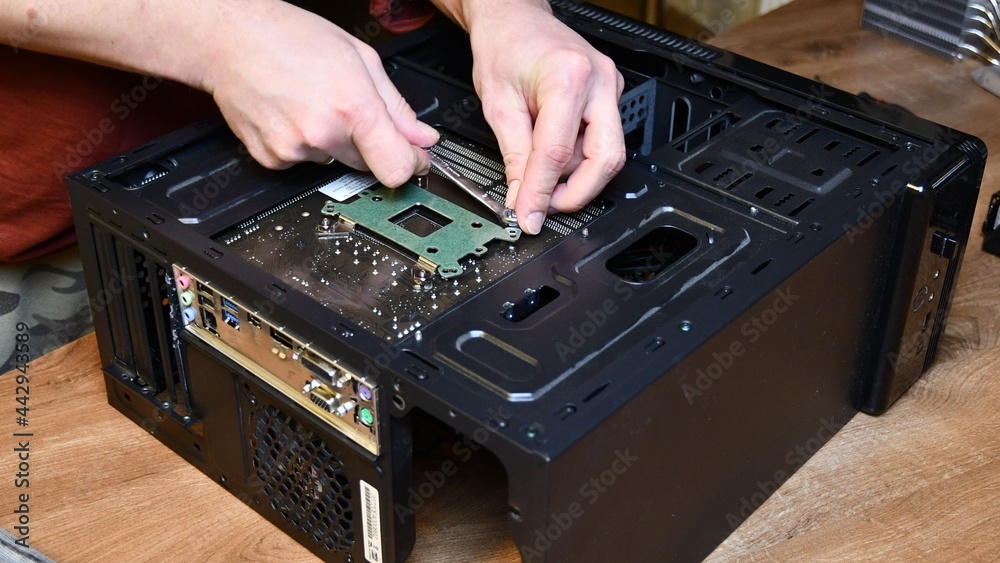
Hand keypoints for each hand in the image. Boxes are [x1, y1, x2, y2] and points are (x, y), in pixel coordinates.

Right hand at [203, 1, 438, 185]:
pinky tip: (293, 114)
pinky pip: (304, 162)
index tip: (414, 159)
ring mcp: (294, 149)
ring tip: (314, 103)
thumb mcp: (360, 58)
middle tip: (351, 112)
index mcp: (353, 106)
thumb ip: (397, 106)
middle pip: (368, 165)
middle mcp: (323, 133)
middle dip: (370, 145)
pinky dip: (305, 144)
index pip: (397, 168)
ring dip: (334, 142)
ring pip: (335, 162)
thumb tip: (422, 137)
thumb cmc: (291, 38)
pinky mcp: (271, 159)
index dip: (412, 165)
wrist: (230, 38)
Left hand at [464, 2, 625, 233]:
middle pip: (605, 159)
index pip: (557, 152)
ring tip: (541, 173)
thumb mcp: (498, 104)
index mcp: (568, 78)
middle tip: (546, 206)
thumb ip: (513, 155)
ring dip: (574, 174)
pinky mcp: (610, 96)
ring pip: (606, 154)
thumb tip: (521, 197)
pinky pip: (601, 140)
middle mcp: (600, 82)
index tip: (528, 215)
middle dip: (577, 192)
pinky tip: (554, 153)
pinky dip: (577, 157)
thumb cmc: (505, 45)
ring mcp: (611, 88)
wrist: (514, 17)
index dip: (541, 192)